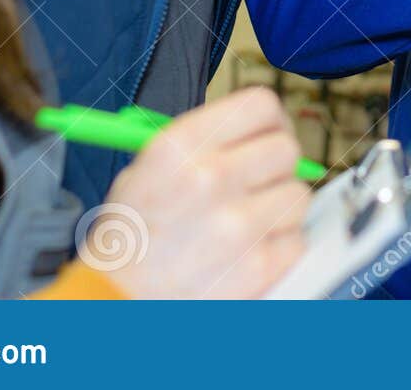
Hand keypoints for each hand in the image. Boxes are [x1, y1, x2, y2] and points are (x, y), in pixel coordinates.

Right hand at [96, 87, 310, 298]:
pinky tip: (250, 252)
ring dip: (279, 209)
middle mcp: (210, 178)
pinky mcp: (257, 266)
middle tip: (259, 183)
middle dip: (276, 166)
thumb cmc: (130, 238)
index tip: (269, 134)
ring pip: (297, 195)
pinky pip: (297, 240)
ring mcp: (237, 225)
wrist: (112, 304)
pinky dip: (281, 247)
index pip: (261, 106)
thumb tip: (260, 130)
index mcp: (179, 147)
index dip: (271, 121)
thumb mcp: (147, 169)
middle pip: (286, 149)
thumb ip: (205, 142)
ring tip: (247, 224)